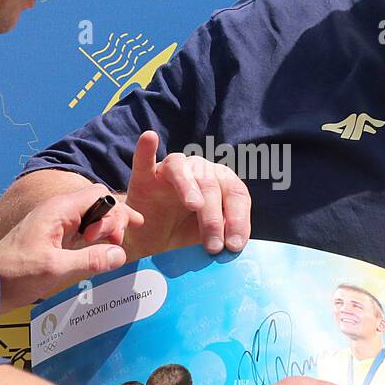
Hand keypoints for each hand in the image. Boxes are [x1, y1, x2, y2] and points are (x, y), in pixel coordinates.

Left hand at [0, 184, 143, 310]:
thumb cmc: (14, 273)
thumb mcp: (55, 268)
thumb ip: (90, 260)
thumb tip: (119, 254)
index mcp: (59, 210)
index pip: (99, 194)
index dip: (111, 214)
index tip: (104, 239)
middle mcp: (60, 212)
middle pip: (99, 203)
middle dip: (115, 219)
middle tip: (117, 244)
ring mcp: (58, 224)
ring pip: (93, 216)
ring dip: (108, 228)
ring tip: (114, 245)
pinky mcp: (56, 238)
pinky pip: (84, 229)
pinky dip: (98, 237)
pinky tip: (103, 249)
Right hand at [123, 130, 251, 257]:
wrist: (151, 241)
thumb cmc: (185, 236)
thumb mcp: (208, 240)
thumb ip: (223, 238)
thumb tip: (235, 246)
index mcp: (222, 184)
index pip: (237, 193)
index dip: (239, 219)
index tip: (234, 245)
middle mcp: (199, 171)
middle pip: (211, 184)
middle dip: (214, 217)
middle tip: (214, 246)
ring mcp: (171, 172)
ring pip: (182, 169)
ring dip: (189, 187)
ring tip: (194, 205)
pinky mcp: (144, 178)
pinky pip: (144, 160)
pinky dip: (146, 149)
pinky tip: (150, 138)